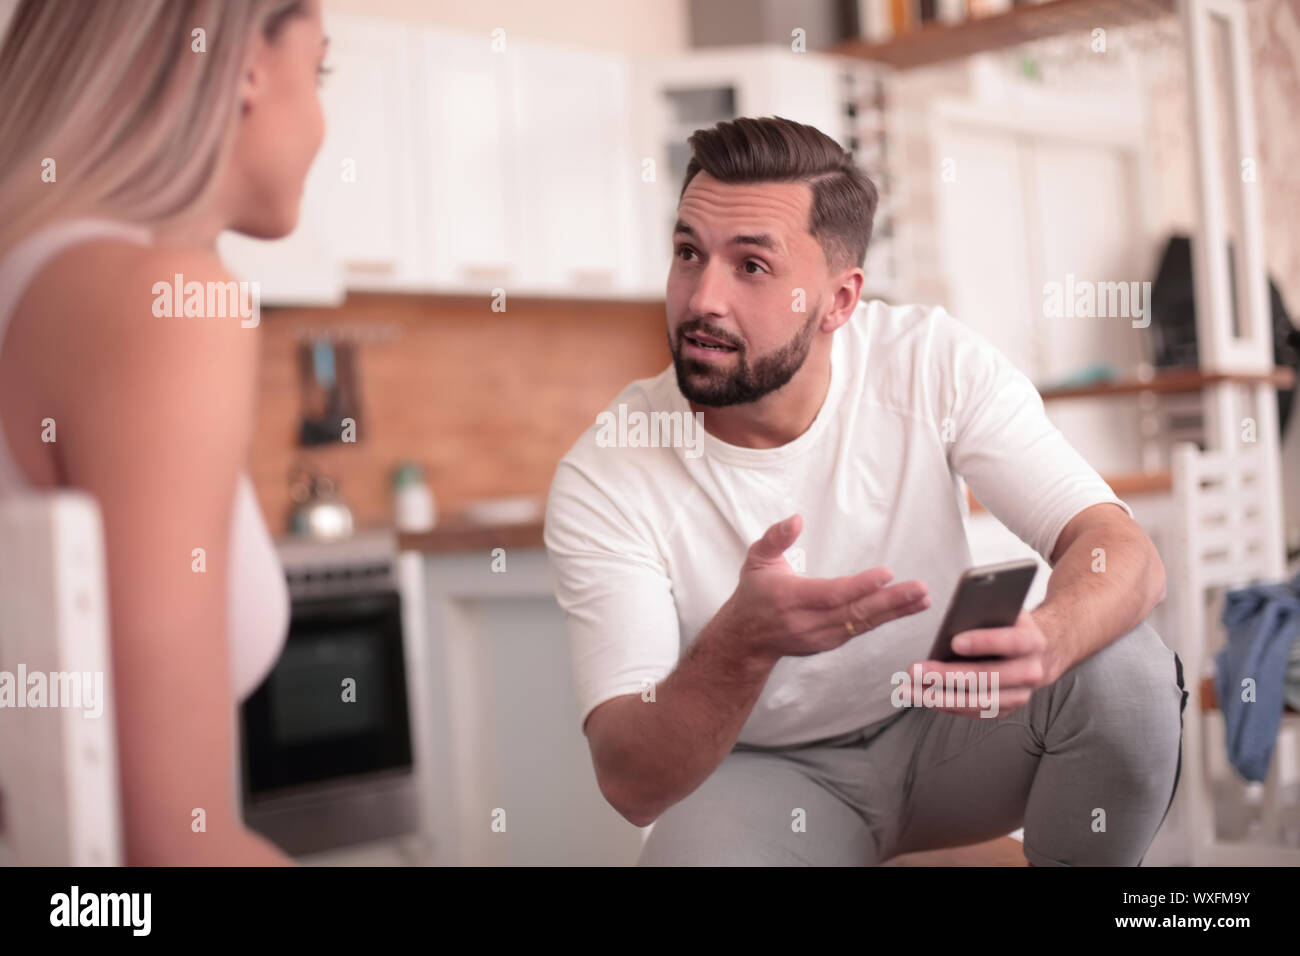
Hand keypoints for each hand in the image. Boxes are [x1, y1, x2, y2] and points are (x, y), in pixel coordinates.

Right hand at [718, 514, 930, 663]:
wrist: (746, 638)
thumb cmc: (755, 594)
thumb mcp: (756, 560)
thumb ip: (775, 538)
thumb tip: (796, 519)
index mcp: (790, 598)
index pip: (830, 594)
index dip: (860, 586)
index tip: (886, 575)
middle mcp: (807, 622)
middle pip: (854, 612)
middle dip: (890, 601)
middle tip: (919, 589)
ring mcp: (821, 636)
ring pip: (863, 623)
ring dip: (895, 611)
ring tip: (922, 598)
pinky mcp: (831, 642)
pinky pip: (862, 629)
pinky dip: (886, 618)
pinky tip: (907, 608)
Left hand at [905, 610, 1050, 718]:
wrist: (1032, 653)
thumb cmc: (1007, 625)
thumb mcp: (1003, 610)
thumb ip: (986, 609)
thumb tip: (957, 608)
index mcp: (1032, 641)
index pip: (1011, 642)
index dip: (984, 642)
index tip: (954, 641)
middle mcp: (1030, 671)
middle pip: (988, 677)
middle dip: (947, 676)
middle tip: (915, 671)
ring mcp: (1019, 695)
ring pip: (978, 700)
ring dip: (939, 697)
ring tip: (909, 690)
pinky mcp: (1005, 709)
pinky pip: (974, 711)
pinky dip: (947, 705)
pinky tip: (923, 697)